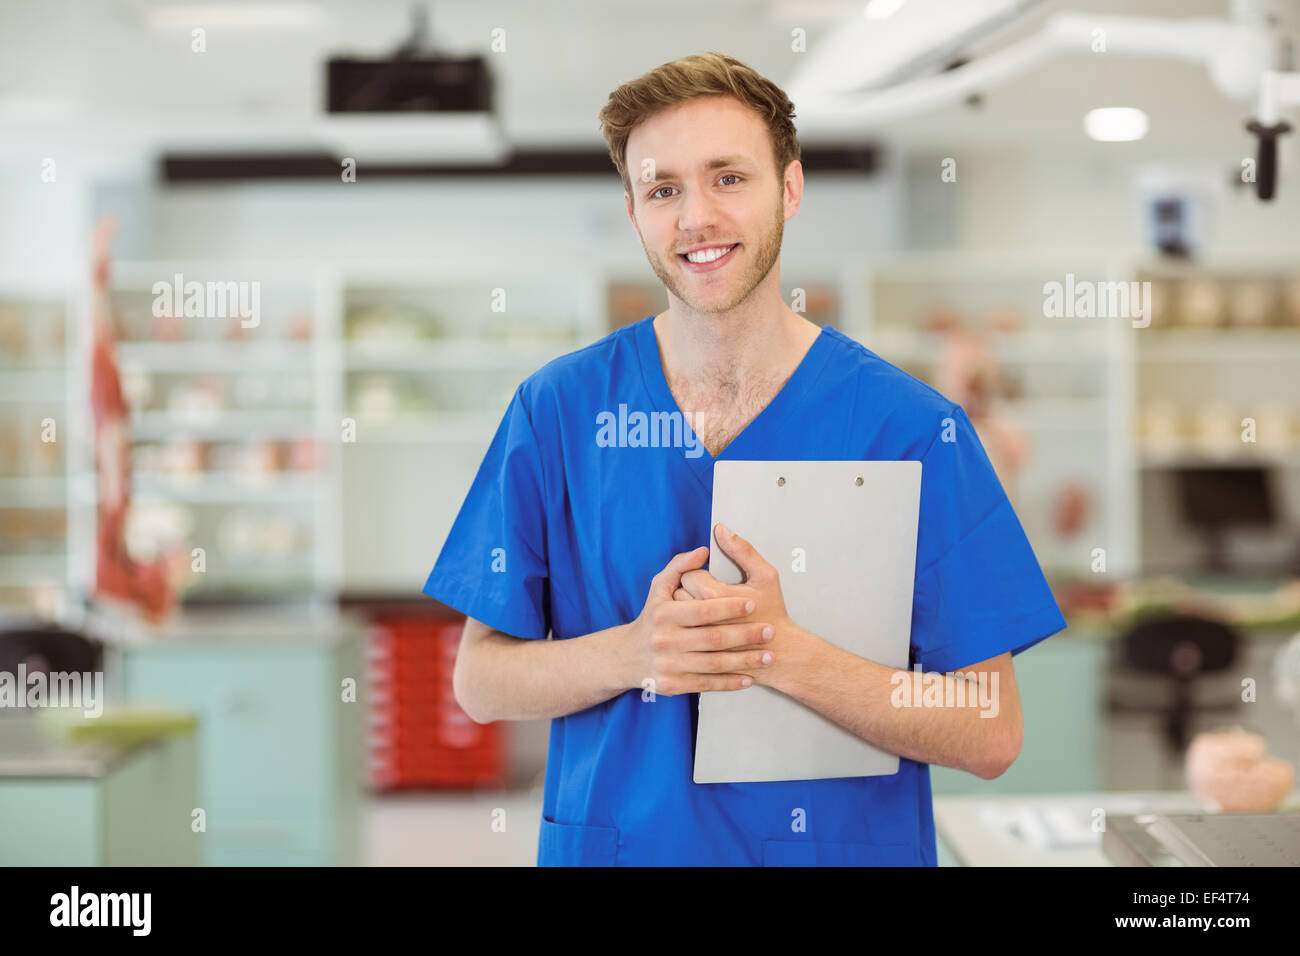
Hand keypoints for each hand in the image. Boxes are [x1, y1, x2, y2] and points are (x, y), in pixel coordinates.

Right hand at [624, 546, 776, 696]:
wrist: (628, 656)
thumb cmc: (652, 618)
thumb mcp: (659, 588)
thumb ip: (680, 566)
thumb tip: (703, 550)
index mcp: (664, 614)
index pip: (704, 610)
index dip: (730, 607)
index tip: (753, 604)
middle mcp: (665, 640)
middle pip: (713, 638)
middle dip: (746, 635)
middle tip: (769, 631)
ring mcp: (669, 665)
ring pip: (714, 664)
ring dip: (745, 661)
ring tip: (768, 656)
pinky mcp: (673, 685)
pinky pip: (707, 684)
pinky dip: (730, 682)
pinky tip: (749, 677)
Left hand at [670, 524, 815, 690]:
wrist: (780, 653)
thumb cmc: (773, 613)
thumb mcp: (766, 576)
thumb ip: (743, 551)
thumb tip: (721, 530)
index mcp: (715, 595)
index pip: (688, 574)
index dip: (698, 572)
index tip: (710, 577)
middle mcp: (701, 618)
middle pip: (677, 593)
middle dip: (689, 590)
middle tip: (706, 592)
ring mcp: (697, 639)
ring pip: (676, 615)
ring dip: (684, 609)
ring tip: (703, 609)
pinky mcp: (697, 654)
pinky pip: (682, 635)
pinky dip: (687, 628)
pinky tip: (702, 626)